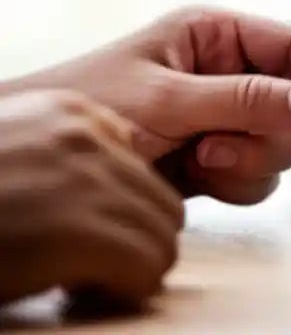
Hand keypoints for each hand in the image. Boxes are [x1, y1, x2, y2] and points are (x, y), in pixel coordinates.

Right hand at [0, 90, 183, 304]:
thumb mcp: (13, 154)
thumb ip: (64, 157)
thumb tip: (124, 181)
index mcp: (67, 110)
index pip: (143, 166)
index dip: (122, 214)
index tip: (81, 239)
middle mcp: (82, 134)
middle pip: (161, 205)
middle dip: (131, 246)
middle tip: (83, 273)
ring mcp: (84, 177)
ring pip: (162, 240)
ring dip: (126, 273)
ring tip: (74, 283)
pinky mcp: (79, 230)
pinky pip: (146, 269)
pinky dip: (120, 292)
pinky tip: (73, 293)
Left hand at [4, 7, 290, 203]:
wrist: (38, 160)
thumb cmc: (84, 105)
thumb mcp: (169, 99)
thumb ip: (247, 100)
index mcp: (219, 36)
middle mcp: (229, 73)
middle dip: (268, 135)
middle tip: (225, 146)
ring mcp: (226, 118)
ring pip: (281, 146)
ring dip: (247, 163)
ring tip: (198, 159)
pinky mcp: (217, 158)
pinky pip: (258, 176)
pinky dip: (233, 184)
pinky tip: (194, 175)